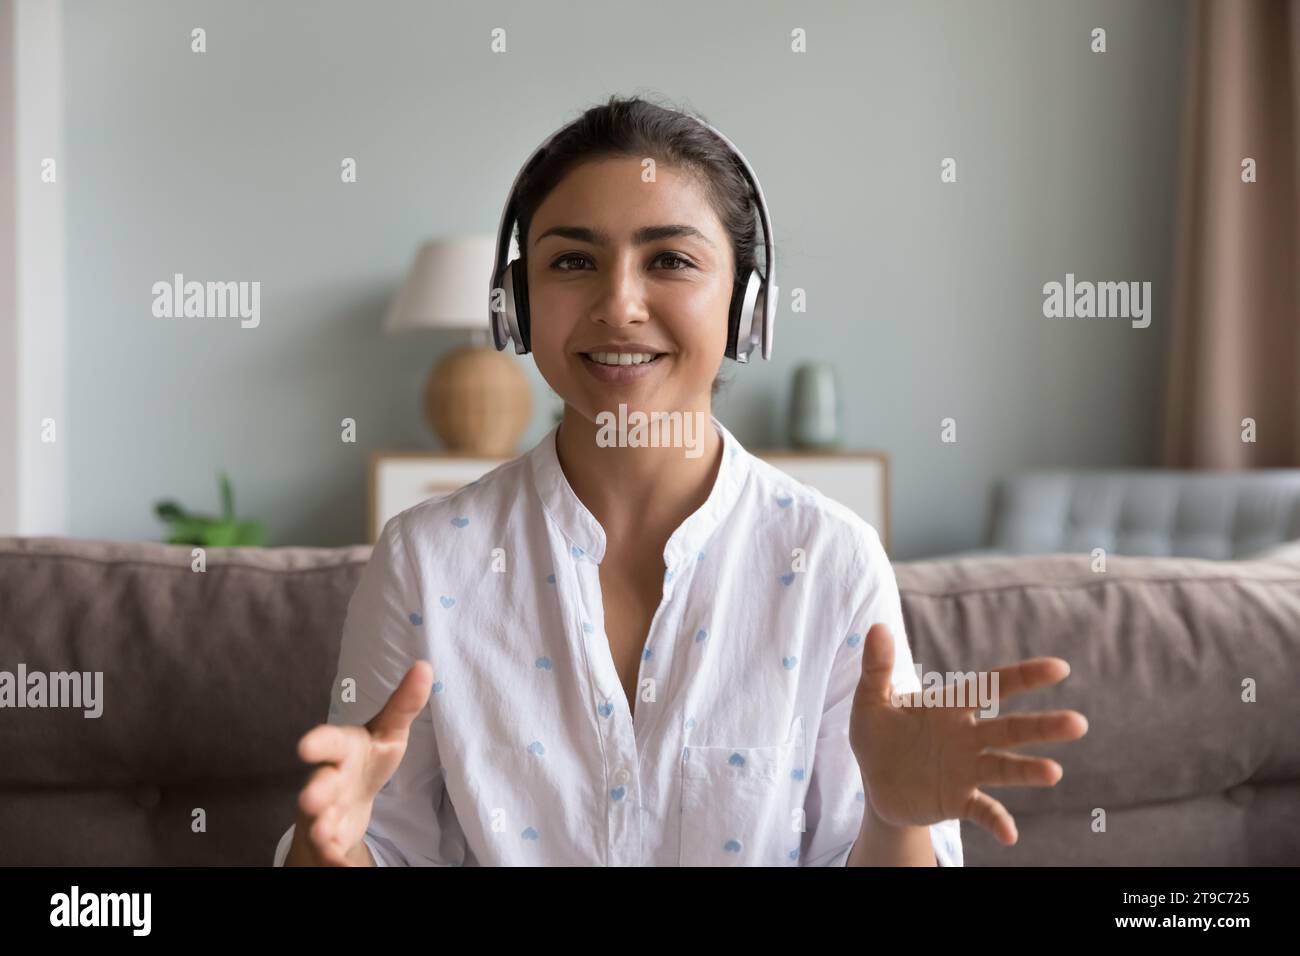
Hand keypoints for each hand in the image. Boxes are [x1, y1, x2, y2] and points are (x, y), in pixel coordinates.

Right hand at [288, 660, 433, 865]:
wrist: (344, 803)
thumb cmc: (366, 759)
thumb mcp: (387, 731)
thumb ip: (404, 704)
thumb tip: (425, 666)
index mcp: (343, 750)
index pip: (330, 742)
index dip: (318, 743)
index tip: (305, 745)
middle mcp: (327, 780)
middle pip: (318, 785)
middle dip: (314, 792)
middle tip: (309, 799)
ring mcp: (324, 812)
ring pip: (319, 821)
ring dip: (322, 827)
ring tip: (325, 834)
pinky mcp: (328, 841)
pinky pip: (331, 851)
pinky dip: (337, 858)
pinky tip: (344, 864)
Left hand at [848, 624, 1087, 845]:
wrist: (875, 783)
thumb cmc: (877, 736)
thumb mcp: (869, 702)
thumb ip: (876, 668)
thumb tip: (878, 627)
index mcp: (951, 707)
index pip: (991, 686)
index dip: (1024, 677)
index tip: (1058, 668)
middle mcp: (968, 737)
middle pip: (1011, 729)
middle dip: (1043, 727)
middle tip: (1078, 724)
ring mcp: (966, 770)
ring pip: (1004, 768)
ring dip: (1028, 771)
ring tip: (1054, 772)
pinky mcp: (958, 800)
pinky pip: (982, 810)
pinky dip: (996, 820)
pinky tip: (1009, 834)